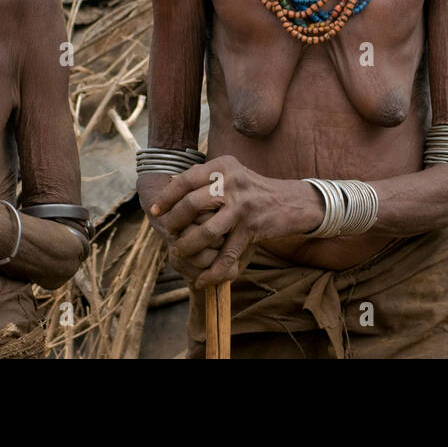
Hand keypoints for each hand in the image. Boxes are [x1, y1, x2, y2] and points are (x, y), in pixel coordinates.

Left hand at [146, 155, 318, 288]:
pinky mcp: (252, 228)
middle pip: (191, 204)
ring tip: (180, 254)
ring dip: (188, 247)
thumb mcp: (232, 175)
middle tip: (168, 235)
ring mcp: (242, 206)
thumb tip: (169, 184)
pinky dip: (213, 272)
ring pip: (205, 232)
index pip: (186, 180)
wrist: (292, 203)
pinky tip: (203, 280)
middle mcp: (232, 183)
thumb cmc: (254, 190)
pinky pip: (227, 255)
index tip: (155, 211)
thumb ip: (206, 178)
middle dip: (175, 223)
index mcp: (223, 166)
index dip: (166, 197)